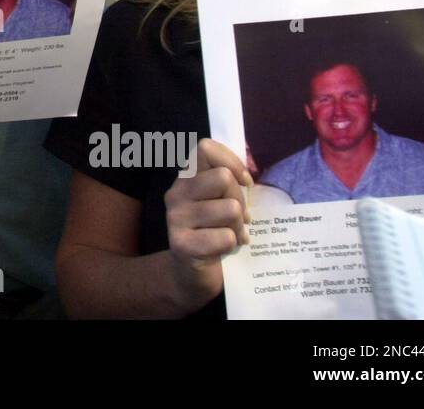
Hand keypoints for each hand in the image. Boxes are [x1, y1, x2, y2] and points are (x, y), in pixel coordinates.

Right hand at [164, 138, 251, 308]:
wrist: (190, 274)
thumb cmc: (212, 232)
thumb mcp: (218, 201)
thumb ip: (227, 183)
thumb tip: (247, 178)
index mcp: (185, 178)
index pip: (206, 148)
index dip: (232, 161)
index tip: (243, 182)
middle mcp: (175, 193)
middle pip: (223, 178)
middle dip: (240, 200)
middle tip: (236, 218)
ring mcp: (176, 218)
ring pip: (230, 208)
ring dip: (239, 226)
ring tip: (231, 234)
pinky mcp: (182, 244)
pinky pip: (226, 237)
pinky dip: (232, 244)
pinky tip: (222, 250)